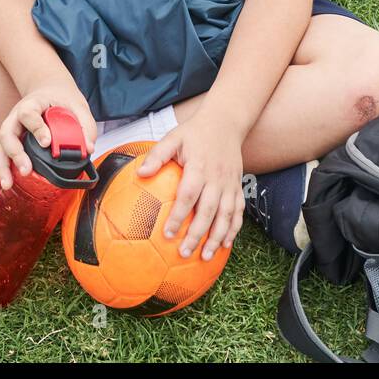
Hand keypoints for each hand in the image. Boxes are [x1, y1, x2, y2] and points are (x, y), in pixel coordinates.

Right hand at [0, 85, 95, 191]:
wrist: (48, 90)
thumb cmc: (60, 98)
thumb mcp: (76, 105)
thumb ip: (84, 125)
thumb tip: (88, 148)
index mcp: (32, 104)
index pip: (29, 114)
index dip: (37, 128)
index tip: (47, 142)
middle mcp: (15, 117)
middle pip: (8, 134)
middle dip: (15, 154)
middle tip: (26, 170)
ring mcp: (10, 130)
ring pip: (0, 148)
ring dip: (2, 168)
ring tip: (6, 185)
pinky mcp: (9, 142)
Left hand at [136, 111, 245, 260]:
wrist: (226, 122)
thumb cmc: (194, 132)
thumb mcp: (173, 138)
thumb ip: (157, 155)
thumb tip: (139, 173)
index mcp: (199, 166)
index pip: (188, 195)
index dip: (178, 215)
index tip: (167, 233)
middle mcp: (217, 178)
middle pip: (208, 211)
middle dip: (197, 234)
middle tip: (184, 252)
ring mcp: (230, 184)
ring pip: (227, 215)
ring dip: (217, 237)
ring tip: (206, 256)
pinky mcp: (238, 187)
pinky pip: (239, 212)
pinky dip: (234, 229)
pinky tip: (226, 244)